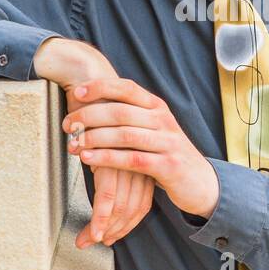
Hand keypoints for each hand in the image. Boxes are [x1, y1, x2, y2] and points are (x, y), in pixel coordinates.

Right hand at [33, 38, 156, 248]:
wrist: (90, 79)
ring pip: (121, 205)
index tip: (113, 235)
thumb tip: (106, 178)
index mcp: (144, 154)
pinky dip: (100, 216)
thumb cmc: (96, 106)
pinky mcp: (110, 159)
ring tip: (89, 241)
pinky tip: (93, 230)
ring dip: (105, 228)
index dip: (128, 221)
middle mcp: (140, 159)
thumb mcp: (108, 136)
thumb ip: (114, 156)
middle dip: (117, 229)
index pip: (142, 200)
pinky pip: (107, 194)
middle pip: (134, 207)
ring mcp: (127, 160)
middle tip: (98, 243)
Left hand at [61, 76, 220, 218]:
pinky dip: (107, 158)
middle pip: (120, 112)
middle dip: (89, 117)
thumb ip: (130, 117)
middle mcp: (163, 120)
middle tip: (68, 125)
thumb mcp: (153, 129)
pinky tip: (89, 159)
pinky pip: (132, 159)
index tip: (77, 92)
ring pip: (124, 135)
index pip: (126, 88)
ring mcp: (168, 143)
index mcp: (157, 107)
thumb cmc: (167, 155)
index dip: (100, 87)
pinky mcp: (168, 166)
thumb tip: (90, 106)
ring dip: (94, 138)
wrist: (201, 182)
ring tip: (74, 144)